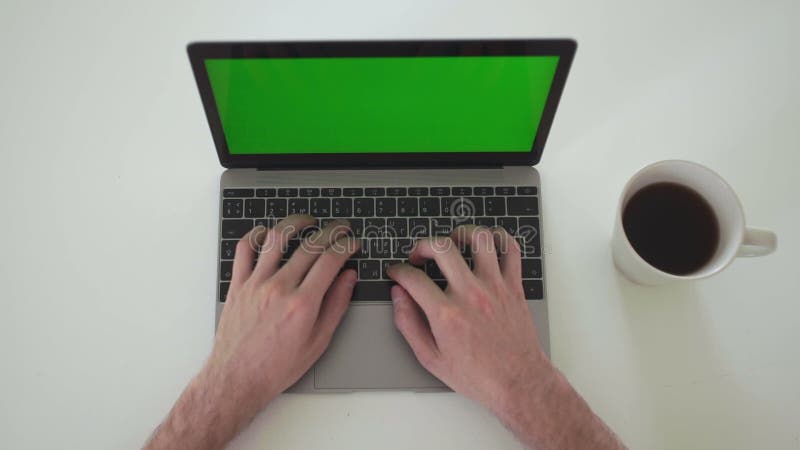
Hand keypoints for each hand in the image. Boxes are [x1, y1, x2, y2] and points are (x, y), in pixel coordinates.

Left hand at [211, 215, 358, 407]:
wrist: (237, 379)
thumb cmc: (276, 367)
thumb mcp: (318, 342)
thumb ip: (336, 306)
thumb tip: (348, 278)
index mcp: (302, 304)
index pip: (330, 260)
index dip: (346, 245)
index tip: (352, 242)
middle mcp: (279, 288)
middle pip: (309, 246)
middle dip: (331, 231)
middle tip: (340, 228)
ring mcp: (256, 284)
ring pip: (276, 238)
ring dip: (295, 223)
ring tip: (307, 221)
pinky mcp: (237, 285)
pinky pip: (245, 250)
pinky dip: (256, 235)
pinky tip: (268, 233)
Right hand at [387, 225, 624, 448]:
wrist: (518, 383)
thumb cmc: (478, 375)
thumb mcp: (431, 359)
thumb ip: (409, 324)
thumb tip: (399, 297)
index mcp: (446, 314)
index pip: (413, 278)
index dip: (398, 271)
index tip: (397, 272)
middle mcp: (470, 295)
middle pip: (441, 248)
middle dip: (422, 245)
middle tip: (419, 255)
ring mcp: (494, 287)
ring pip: (479, 239)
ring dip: (460, 234)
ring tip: (452, 242)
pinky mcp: (514, 286)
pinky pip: (510, 250)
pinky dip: (498, 239)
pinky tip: (486, 244)